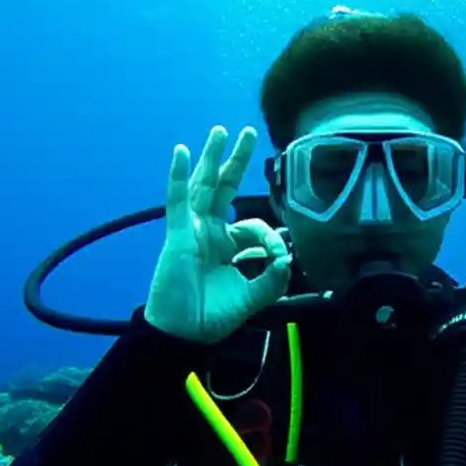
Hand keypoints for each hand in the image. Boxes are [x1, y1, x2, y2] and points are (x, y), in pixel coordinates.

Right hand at [144, 125, 291, 343]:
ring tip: (219, 131)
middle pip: (225, 188)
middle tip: (249, 132)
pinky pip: (177, 200)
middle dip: (237, 160)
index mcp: (228, 245)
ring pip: (203, 186)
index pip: (254, 225)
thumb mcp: (251, 298)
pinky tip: (181, 152)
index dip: (271, 236)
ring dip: (211, 157)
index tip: (281, 257)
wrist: (183, 333)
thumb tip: (288, 260)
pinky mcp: (177, 234)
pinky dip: (179, 176)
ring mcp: (193, 230)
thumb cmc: (212, 316)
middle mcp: (211, 232)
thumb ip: (272, 281)